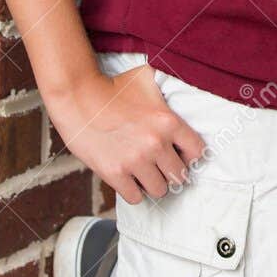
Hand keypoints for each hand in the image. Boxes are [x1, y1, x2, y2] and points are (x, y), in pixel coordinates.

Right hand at [48, 64, 205, 203]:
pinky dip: (133, 190)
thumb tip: (184, 82)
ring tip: (144, 171)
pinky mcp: (115, 173)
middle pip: (179, 176)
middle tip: (160, 165)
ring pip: (159, 190)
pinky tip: (128, 177)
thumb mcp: (148, 78)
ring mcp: (135, 160)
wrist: (79, 96)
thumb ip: (169, 86)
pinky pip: (135, 197)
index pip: (197, 152)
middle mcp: (156, 143)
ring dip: (153, 182)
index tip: (180, 154)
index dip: (189, 155)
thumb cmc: (114, 86)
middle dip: (170, 171)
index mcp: (168, 121)